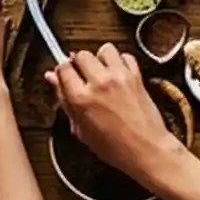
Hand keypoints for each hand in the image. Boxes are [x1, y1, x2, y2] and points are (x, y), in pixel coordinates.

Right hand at [44, 45, 181, 181]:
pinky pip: (125, 56)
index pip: (63, 68)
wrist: (147, 150)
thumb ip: (65, 101)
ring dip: (101, 58)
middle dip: (80, 63)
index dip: (62, 71)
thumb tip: (53, 80)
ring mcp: (119, 77)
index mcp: (81, 99)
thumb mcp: (81, 129)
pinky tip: (118, 74)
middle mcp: (99, 83)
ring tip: (102, 73)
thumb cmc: (116, 148)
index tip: (65, 74)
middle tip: (83, 76)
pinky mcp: (136, 76)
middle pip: (82, 54)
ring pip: (104, 49)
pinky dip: (121, 62)